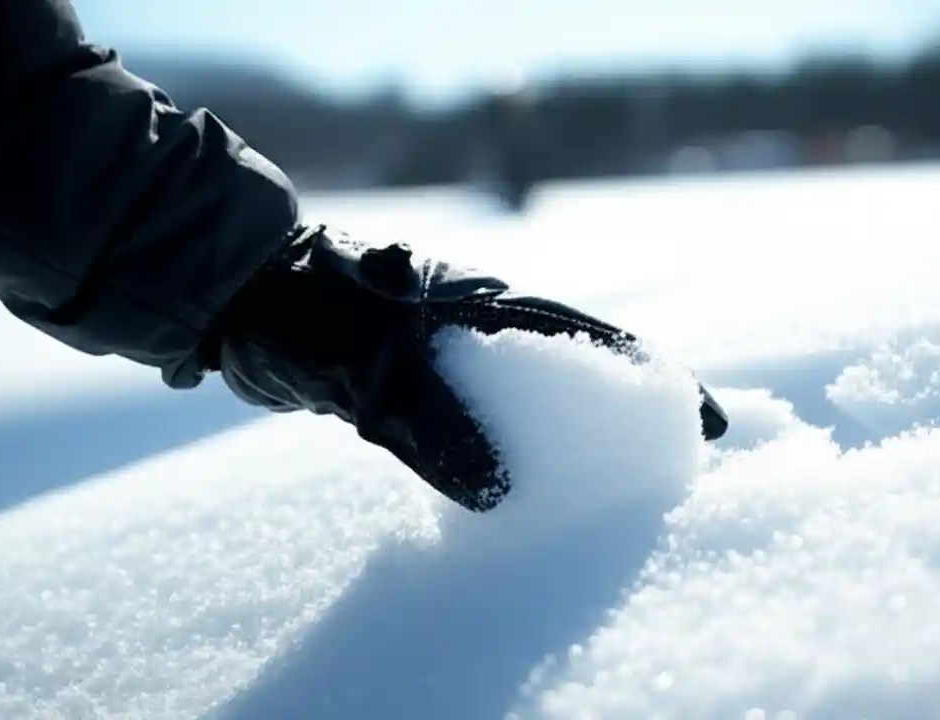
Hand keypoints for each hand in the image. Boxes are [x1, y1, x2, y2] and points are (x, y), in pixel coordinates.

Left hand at [207, 225, 727, 510]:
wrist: (237, 296)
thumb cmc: (304, 309)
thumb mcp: (368, 369)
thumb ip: (432, 430)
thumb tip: (500, 494)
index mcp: (486, 303)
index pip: (591, 337)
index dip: (651, 374)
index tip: (702, 415)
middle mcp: (480, 325)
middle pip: (573, 369)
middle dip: (625, 411)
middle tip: (675, 464)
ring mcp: (450, 353)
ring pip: (529, 398)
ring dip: (568, 436)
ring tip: (612, 485)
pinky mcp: (417, 384)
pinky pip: (480, 423)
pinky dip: (507, 455)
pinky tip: (523, 489)